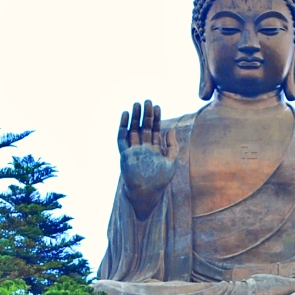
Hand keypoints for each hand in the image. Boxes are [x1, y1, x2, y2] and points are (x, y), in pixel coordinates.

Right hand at [118, 100, 178, 219]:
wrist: (146, 193)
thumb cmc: (160, 181)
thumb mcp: (171, 162)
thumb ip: (172, 146)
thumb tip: (171, 129)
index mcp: (154, 149)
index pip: (154, 130)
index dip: (156, 118)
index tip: (158, 107)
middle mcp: (143, 148)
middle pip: (143, 127)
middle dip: (145, 115)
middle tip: (147, 101)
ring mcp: (133, 150)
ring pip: (133, 130)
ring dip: (134, 117)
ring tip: (136, 104)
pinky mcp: (124, 154)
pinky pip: (122, 138)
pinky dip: (123, 126)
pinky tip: (125, 115)